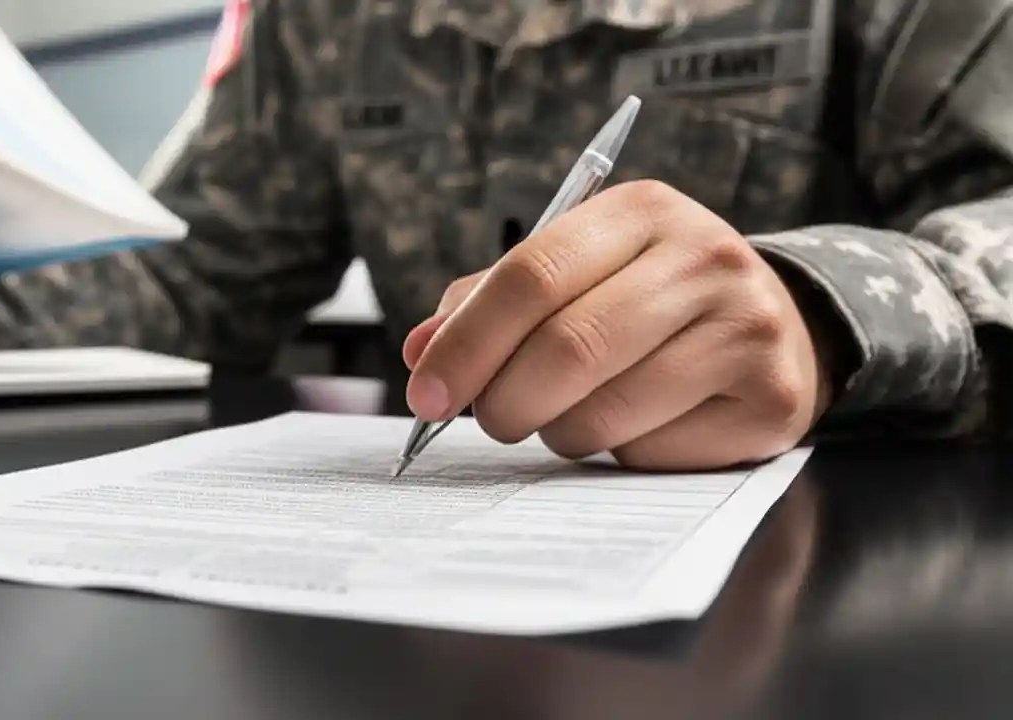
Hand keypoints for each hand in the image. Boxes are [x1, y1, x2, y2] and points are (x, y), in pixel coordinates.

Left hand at [403, 180, 831, 470]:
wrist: (778, 324)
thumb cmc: (650, 300)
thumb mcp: (578, 274)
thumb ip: (492, 302)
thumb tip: (421, 351)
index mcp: (641, 211)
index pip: (530, 275)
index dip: (466, 341)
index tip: (426, 391)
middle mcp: (704, 257)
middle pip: (566, 348)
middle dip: (502, 400)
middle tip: (487, 419)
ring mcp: (746, 327)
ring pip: (603, 411)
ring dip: (558, 430)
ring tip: (567, 413)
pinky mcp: (769, 399)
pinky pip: (650, 450)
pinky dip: (617, 452)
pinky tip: (636, 424)